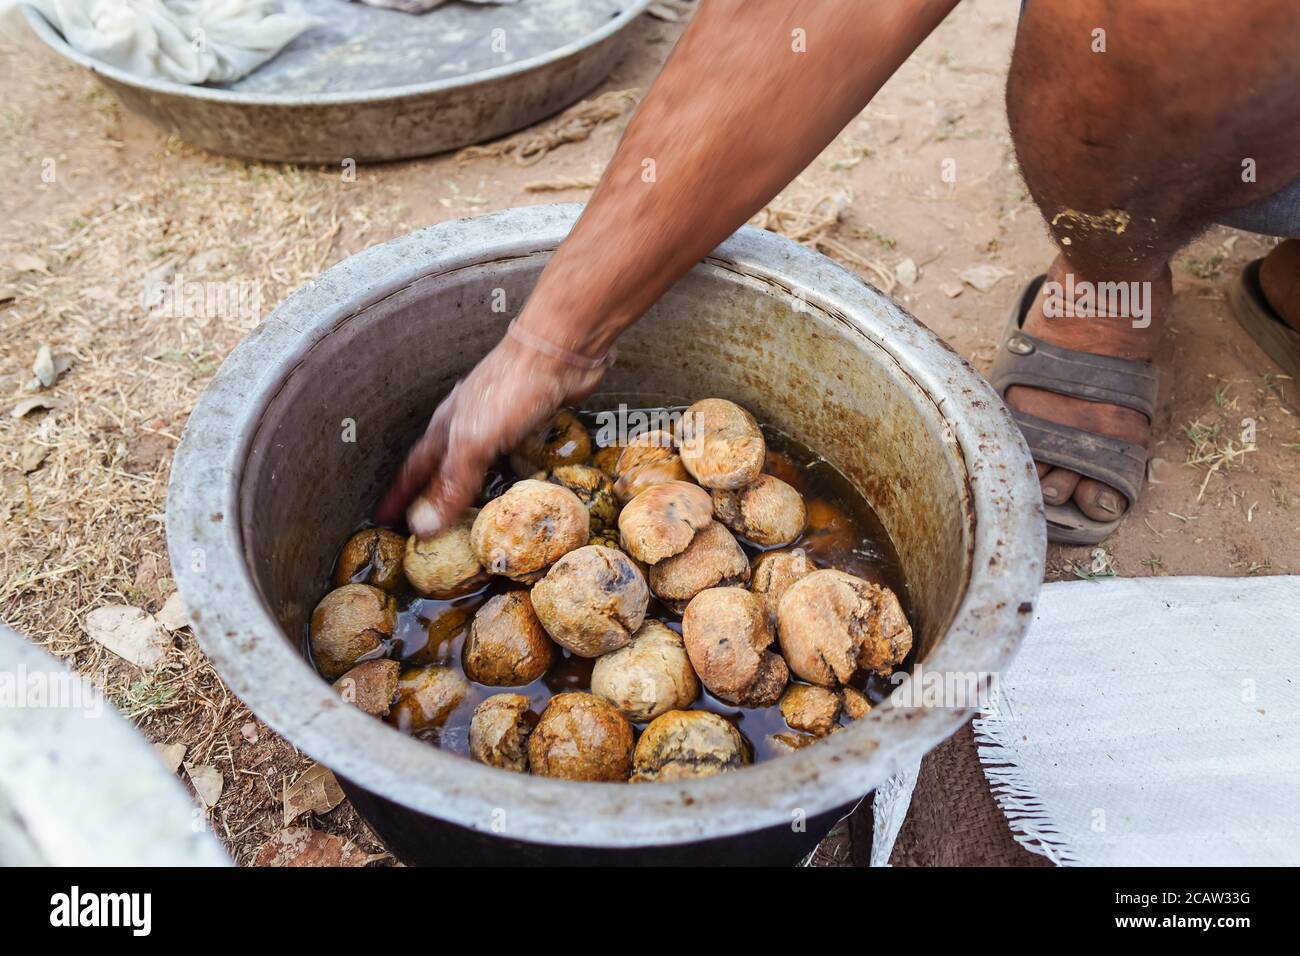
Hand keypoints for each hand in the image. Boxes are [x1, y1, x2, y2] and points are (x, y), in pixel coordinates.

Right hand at [376, 332, 606, 536]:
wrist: (560, 350)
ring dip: (472, 485)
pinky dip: (511, 474)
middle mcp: (468, 423)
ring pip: (479, 461)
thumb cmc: (510, 388)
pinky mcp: (531, 420)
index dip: (401, 495)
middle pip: (444, 465)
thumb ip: (452, 482)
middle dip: (433, 494)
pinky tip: (519, 484)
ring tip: (471, 511)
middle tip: (427, 522)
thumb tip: (422, 526)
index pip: (415, 468)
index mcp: (446, 427)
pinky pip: (515, 455)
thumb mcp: (474, 441)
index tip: (385, 518)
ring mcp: (500, 420)